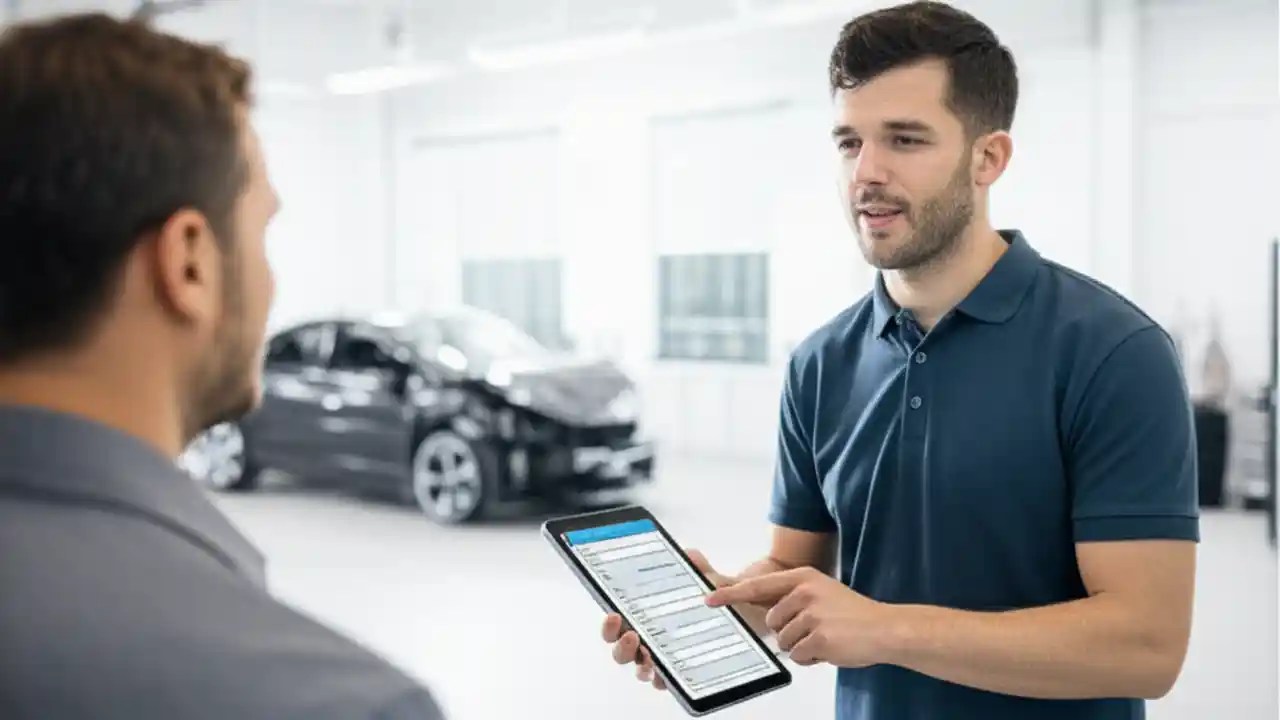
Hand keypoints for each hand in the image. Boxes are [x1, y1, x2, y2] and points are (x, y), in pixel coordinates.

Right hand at [601, 549, 732, 690]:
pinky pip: (666, 682)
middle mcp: (648, 642)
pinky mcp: (680, 674)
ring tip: (650, 655)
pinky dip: (664, 679)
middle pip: (622, 651)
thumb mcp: (706, 581)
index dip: (610, 624)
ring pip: (640, 670)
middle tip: (633, 634)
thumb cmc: (714, 602)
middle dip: (621, 646)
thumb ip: (698, 567)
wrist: (744, 617)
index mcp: (643, 618)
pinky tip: (668, 673)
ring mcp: (663, 660)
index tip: (613, 614)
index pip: (617, 625)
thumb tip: (689, 555)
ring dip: (640, 665)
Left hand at [706, 567, 892, 668]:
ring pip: (785, 642)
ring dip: (802, 646)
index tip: (710, 599)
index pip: (758, 586)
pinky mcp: (818, 638)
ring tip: (827, 637)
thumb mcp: (821, 592)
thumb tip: (765, 611)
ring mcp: (811, 615)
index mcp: (803, 578)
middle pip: (772, 622)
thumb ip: (793, 597)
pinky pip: (799, 656)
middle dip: (790, 632)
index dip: (732, 594)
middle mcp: (804, 592)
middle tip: (817, 629)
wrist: (884, 629)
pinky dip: (812, 658)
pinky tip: (830, 648)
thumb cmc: (852, 614)